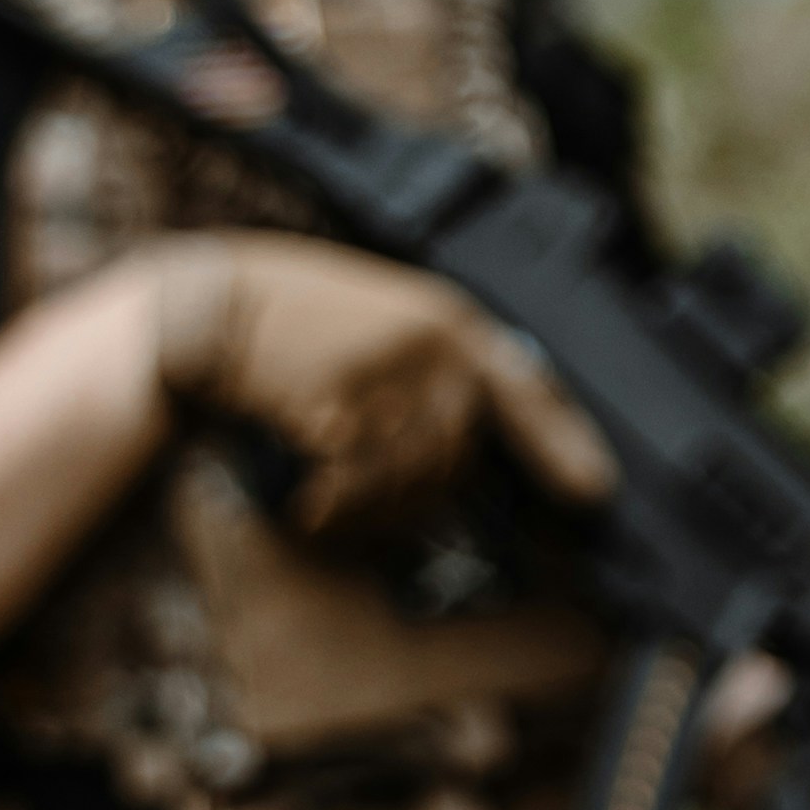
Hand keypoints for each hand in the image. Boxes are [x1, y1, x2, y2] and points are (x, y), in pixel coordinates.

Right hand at [152, 233, 614, 542]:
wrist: (215, 300)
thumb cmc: (297, 319)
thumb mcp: (383, 321)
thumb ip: (433, 372)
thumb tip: (465, 457)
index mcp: (449, 320)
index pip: (527, 387)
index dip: (562, 443)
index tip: (594, 492)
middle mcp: (432, 344)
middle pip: (457, 456)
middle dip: (417, 494)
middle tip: (363, 497)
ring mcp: (387, 373)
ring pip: (409, 477)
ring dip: (370, 508)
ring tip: (328, 502)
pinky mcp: (338, 404)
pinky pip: (355, 483)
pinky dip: (332, 507)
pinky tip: (307, 505)